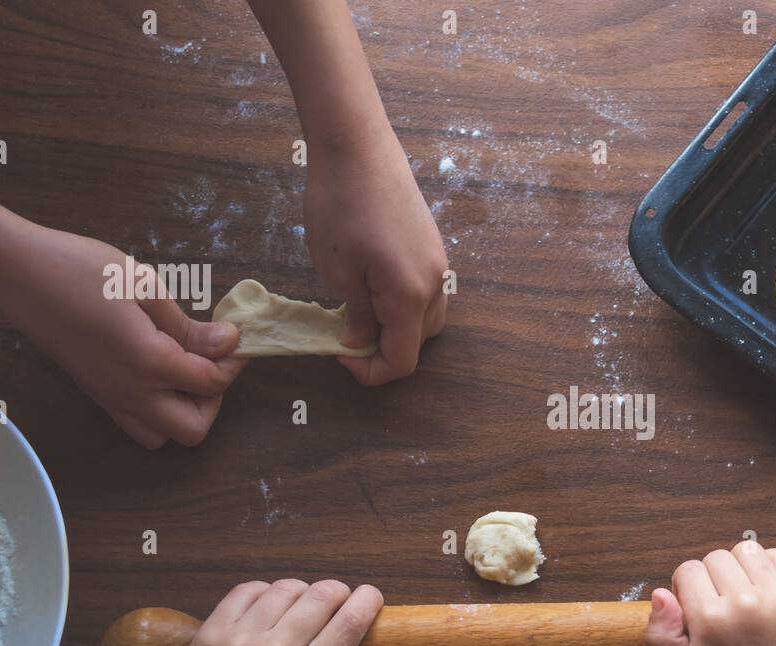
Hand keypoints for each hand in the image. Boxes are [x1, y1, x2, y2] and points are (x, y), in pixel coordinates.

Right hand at [0, 226, 243, 447]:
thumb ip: (187, 325)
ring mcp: (109, 396)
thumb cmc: (79, 268)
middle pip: (193, 429)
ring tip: (184, 367)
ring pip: (161, 435)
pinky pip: (135, 422)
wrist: (16, 271)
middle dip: (213, 400)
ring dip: (184, 411)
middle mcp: (129, 392)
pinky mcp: (95, 392)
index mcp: (148, 363)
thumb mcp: (144, 286)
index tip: (236, 335)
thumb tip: (226, 343)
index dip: (233, 361)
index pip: (211, 383)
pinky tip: (158, 368)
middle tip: (212, 360)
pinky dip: (157, 409)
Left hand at [146, 580, 395, 645]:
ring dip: (304, 592)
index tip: (373, 599)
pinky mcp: (211, 631)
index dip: (368, 601)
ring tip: (304, 609)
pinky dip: (267, 591)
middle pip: (322, 595)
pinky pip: (247, 590)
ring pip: (287, 587)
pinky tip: (271, 608)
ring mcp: (238, 639)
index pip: (349, 622)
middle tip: (341, 605)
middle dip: (340, 593)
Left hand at [304, 121, 447, 385]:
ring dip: (396, 328)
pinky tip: (373, 286)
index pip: (403, 359)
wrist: (357, 144)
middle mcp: (435, 283)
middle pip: (419, 342)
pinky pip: (426, 291)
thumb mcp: (336, 269)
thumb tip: (359, 341)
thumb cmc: (340, 204)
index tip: (339, 356)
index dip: (371, 371)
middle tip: (345, 335)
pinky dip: (403, 303)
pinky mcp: (432, 245)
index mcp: (411, 295)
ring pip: (426, 318)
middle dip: (384, 350)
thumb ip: (354, 314)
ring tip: (359, 313)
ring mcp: (438, 263)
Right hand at [646, 542, 775, 645]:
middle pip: (715, 557)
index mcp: (712, 623)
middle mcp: (745, 603)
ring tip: (743, 596)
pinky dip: (770, 566)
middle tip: (719, 608)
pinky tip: (767, 591)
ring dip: (740, 567)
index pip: (687, 570)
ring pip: (747, 550)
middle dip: (711, 578)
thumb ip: (662, 640)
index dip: (685, 589)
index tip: (694, 611)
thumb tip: (661, 593)